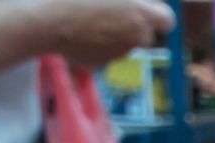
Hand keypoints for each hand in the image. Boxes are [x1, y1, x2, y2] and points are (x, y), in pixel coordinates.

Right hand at [45, 0, 176, 68]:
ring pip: (123, 43)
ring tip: (87, 18)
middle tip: (110, 9)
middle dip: (133, 24)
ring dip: (113, 33)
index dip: (156, 13)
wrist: (46, 20)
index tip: (142, 7)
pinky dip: (96, 44)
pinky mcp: (101, 64)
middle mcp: (137, 37)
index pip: (167, 20)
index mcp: (142, 15)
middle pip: (144, 33)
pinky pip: (104, 51)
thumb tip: (134, 2)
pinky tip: (77, 31)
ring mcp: (120, 53)